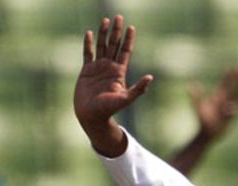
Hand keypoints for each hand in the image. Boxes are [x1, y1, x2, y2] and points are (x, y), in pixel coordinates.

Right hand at [74, 14, 153, 152]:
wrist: (91, 116)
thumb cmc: (109, 110)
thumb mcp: (125, 99)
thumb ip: (138, 89)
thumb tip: (150, 77)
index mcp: (119, 72)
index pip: (125, 52)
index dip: (128, 40)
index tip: (131, 27)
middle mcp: (109, 68)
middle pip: (114, 45)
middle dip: (117, 31)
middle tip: (119, 17)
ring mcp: (98, 68)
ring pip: (101, 46)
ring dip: (104, 33)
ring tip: (106, 20)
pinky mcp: (86, 71)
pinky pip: (87, 54)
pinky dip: (88, 43)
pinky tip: (89, 33)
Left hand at [189, 68, 237, 141]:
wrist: (207, 133)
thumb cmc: (202, 120)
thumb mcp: (198, 107)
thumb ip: (195, 97)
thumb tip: (190, 85)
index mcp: (219, 97)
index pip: (225, 84)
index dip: (229, 76)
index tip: (234, 67)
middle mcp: (225, 102)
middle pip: (233, 88)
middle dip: (237, 79)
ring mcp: (229, 110)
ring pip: (236, 99)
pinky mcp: (230, 119)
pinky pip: (232, 113)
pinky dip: (232, 109)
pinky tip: (232, 106)